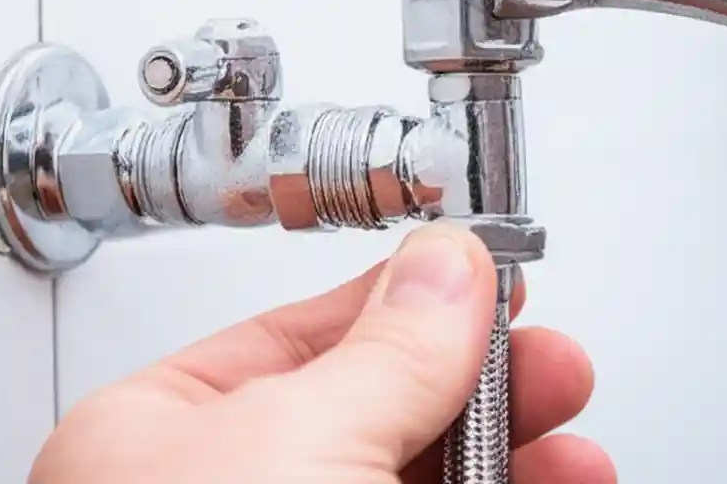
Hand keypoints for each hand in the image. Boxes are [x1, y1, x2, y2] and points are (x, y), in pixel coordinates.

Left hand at [29, 224, 614, 482]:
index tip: (490, 277)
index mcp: (152, 441)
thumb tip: (449, 264)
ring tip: (574, 441)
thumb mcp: (300, 447)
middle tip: (550, 361)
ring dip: (514, 448)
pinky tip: (558, 479)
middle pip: (377, 403)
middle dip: (483, 379)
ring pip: (421, 469)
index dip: (408, 299)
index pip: (301, 335)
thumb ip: (387, 352)